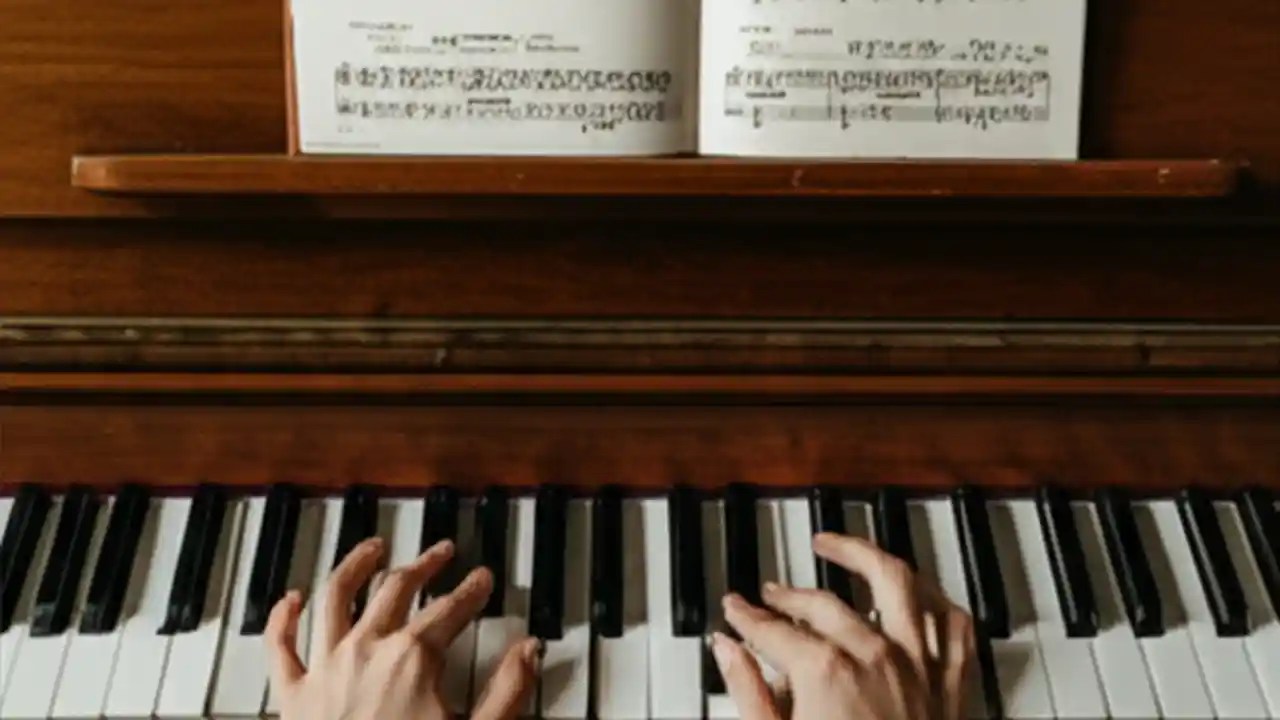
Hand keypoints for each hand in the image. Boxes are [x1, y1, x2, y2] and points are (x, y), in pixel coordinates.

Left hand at [265, 536, 538, 719]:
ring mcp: (325, 667)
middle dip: (424, 565)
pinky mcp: (292, 694)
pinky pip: (281, 645)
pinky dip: (282, 616)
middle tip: (441, 552)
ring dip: (355, 565)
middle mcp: (367, 649)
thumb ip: (507, 692)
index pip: (452, 607)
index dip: (472, 589)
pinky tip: (291, 598)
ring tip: (372, 547)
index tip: (482, 579)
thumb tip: (530, 650)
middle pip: (398, 589)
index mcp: (414, 658)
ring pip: (336, 596)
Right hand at [711, 533, 974, 719]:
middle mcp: (877, 654)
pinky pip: (950, 620)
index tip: (735, 609)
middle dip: (788, 594)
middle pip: (823, 601)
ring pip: (895, 582)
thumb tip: (726, 650)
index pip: (773, 626)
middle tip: (771, 593)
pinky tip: (913, 587)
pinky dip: (930, 596)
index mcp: (827, 670)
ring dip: (862, 556)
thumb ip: (748, 691)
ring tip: (836, 545)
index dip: (748, 615)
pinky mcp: (955, 682)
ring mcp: (921, 663)